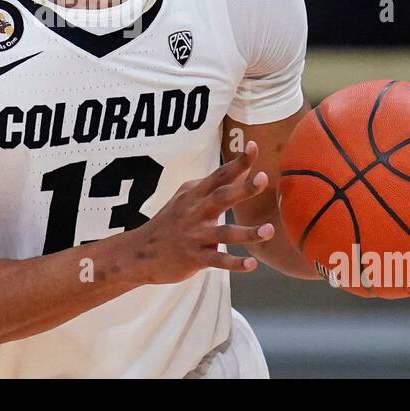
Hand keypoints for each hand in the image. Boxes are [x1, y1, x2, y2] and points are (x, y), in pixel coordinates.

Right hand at [128, 141, 276, 285]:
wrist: (140, 252)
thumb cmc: (170, 221)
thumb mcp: (187, 198)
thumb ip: (215, 185)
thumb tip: (244, 169)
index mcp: (195, 195)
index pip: (219, 175)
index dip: (237, 162)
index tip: (252, 146)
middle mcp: (195, 212)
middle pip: (221, 197)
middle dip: (243, 188)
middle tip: (264, 178)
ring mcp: (194, 236)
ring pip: (224, 233)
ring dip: (247, 232)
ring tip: (269, 230)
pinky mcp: (194, 258)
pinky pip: (217, 261)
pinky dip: (234, 263)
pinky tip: (251, 264)